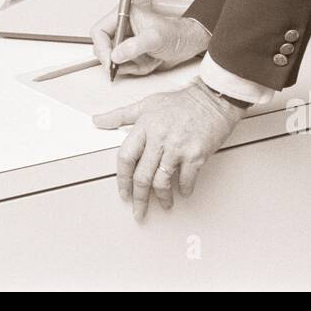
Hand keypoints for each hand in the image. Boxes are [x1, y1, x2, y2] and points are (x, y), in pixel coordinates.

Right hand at [91, 2, 210, 76]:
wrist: (188, 44)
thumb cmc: (176, 34)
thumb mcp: (156, 38)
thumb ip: (135, 46)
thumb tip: (116, 55)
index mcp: (124, 15)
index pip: (99, 31)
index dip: (102, 48)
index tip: (110, 60)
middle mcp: (122, 27)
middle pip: (103, 48)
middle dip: (118, 60)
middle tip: (131, 64)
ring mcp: (126, 41)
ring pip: (114, 60)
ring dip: (130, 66)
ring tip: (147, 60)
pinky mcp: (131, 53)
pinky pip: (124, 67)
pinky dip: (137, 69)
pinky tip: (149, 63)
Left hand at [93, 79, 242, 220]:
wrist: (213, 99)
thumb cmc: (181, 102)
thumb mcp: (146, 104)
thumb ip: (120, 115)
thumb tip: (97, 120)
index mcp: (144, 126)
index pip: (126, 158)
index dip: (122, 179)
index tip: (123, 193)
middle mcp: (159, 137)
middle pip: (142, 176)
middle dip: (138, 198)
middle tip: (139, 211)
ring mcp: (178, 147)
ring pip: (162, 182)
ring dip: (162, 198)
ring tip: (164, 204)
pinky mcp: (196, 154)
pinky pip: (186, 180)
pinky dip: (184, 190)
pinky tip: (183, 192)